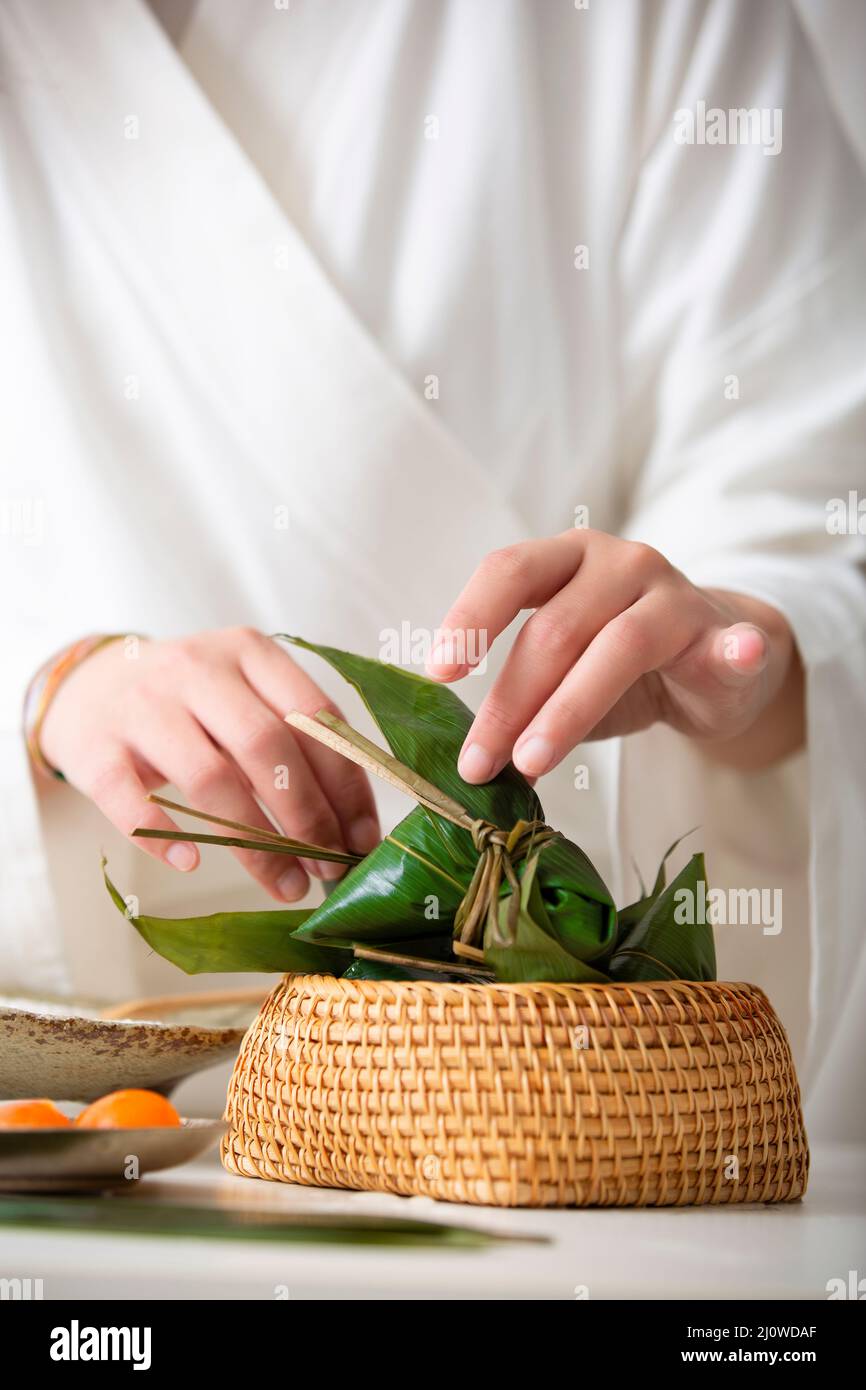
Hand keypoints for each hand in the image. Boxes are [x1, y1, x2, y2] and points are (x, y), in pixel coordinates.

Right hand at [39, 628, 379, 899]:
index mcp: (249, 652)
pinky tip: (193, 862)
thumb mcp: (243, 695)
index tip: (363, 838)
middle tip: (329, 868)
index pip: (313, 716)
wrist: (88, 686)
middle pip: (266, 746)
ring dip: (255, 844)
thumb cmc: (188, 703)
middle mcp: (197, 669)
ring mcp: (143, 706)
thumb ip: (292, 739)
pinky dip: (165, 837)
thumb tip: (352, 824)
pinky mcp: (95, 748)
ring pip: (210, 778)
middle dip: (307, 817)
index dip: (346, 783)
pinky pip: (132, 801)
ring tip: (286, 885)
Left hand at [427, 530, 802, 780]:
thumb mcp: (561, 675)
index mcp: (567, 560)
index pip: (510, 571)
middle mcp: (620, 563)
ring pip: (618, 646)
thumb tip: (474, 766)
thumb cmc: (618, 664)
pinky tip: (738, 655)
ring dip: (569, 709)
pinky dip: (737, 649)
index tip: (438, 671)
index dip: (471, 618)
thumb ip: (522, 704)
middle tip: (481, 764)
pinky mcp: (728, 635)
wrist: (714, 662)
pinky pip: (733, 642)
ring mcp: (675, 595)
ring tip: (534, 762)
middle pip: (555, 628)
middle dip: (509, 702)